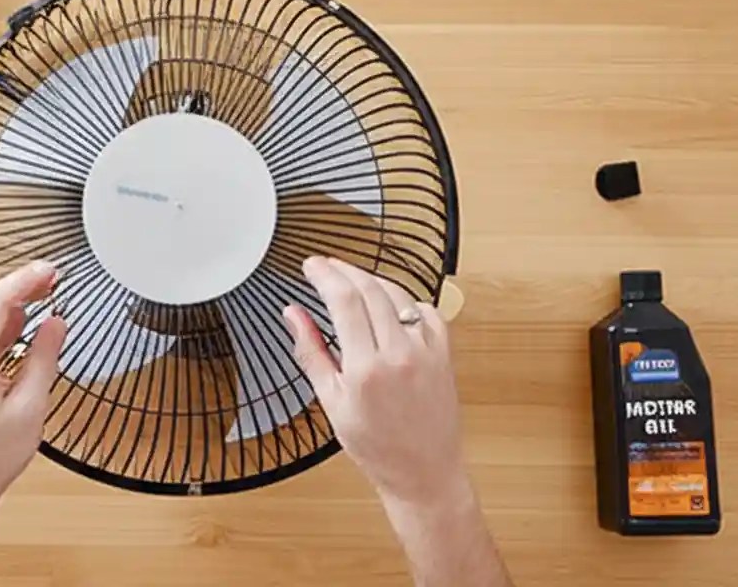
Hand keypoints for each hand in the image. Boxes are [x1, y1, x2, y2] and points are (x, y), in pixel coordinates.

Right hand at [284, 257, 469, 509]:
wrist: (424, 471)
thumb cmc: (376, 446)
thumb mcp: (331, 401)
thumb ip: (311, 351)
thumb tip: (293, 315)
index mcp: (365, 368)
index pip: (343, 300)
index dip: (324, 274)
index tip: (311, 265)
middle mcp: (399, 354)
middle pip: (370, 288)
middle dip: (344, 269)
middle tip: (326, 266)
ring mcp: (426, 351)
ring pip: (397, 294)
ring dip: (372, 280)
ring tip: (352, 282)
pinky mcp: (445, 353)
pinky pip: (424, 310)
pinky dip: (404, 301)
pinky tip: (390, 307)